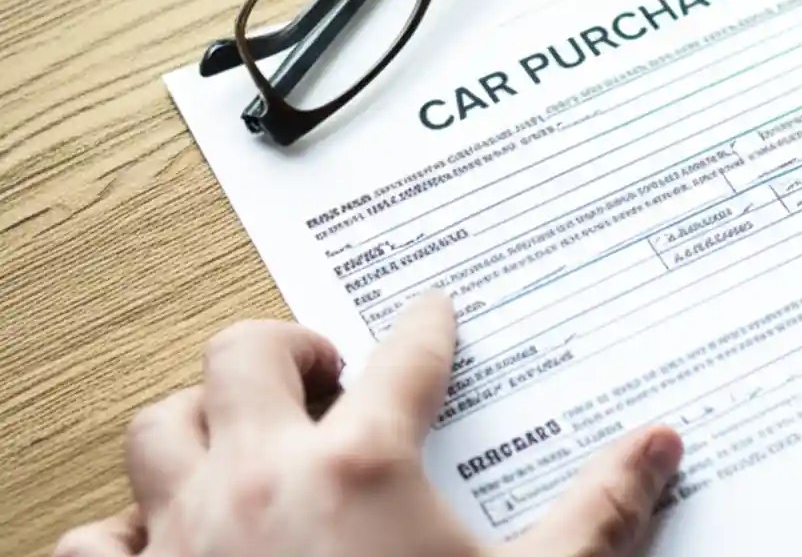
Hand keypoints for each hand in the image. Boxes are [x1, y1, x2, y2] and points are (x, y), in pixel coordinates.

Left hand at [53, 291, 683, 556]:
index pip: (405, 358)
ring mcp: (187, 540)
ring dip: (200, 418)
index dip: (426, 325)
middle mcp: (261, 482)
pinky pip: (99, 542)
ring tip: (246, 432)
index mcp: (363, 468)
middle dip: (287, 345)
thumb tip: (659, 446)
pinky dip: (128, 529)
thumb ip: (601, 513)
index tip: (430, 313)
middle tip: (327, 368)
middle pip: (244, 353)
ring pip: (160, 429)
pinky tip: (166, 540)